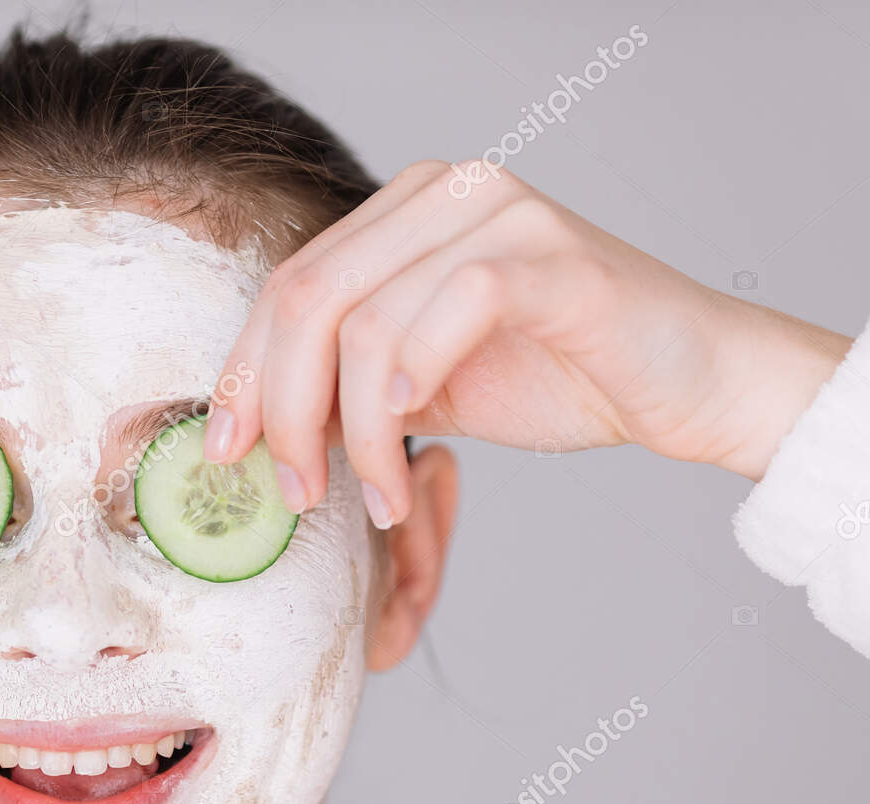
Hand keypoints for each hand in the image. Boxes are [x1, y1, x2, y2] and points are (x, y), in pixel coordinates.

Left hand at [204, 160, 851, 526]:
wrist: (688, 383)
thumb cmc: (559, 376)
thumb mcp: (422, 384)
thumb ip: (346, 384)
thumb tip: (258, 429)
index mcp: (402, 212)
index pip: (288, 286)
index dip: (245, 372)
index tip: (228, 451)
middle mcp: (443, 192)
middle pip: (307, 297)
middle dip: (283, 408)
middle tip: (294, 489)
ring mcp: (498, 213)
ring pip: (365, 318)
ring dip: (352, 430)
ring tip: (376, 498)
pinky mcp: (549, 255)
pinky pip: (447, 309)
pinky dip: (411, 384)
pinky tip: (415, 445)